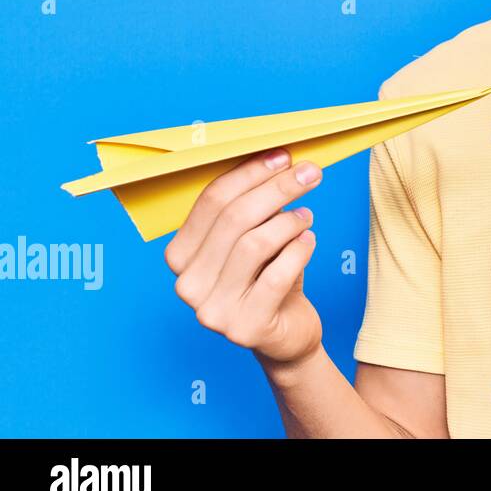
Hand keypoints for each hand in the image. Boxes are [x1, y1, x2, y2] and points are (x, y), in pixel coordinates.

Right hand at [165, 148, 323, 365]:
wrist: (285, 334)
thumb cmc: (269, 277)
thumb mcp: (255, 239)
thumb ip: (255, 208)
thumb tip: (280, 159)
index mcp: (180, 255)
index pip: (212, 201)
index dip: (250, 173)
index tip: (284, 156)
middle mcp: (188, 284)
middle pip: (234, 219)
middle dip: (277, 188)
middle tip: (310, 173)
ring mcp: (213, 310)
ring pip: (254, 245)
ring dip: (288, 221)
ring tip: (307, 215)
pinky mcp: (245, 329)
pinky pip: (277, 276)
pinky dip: (299, 251)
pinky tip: (309, 241)